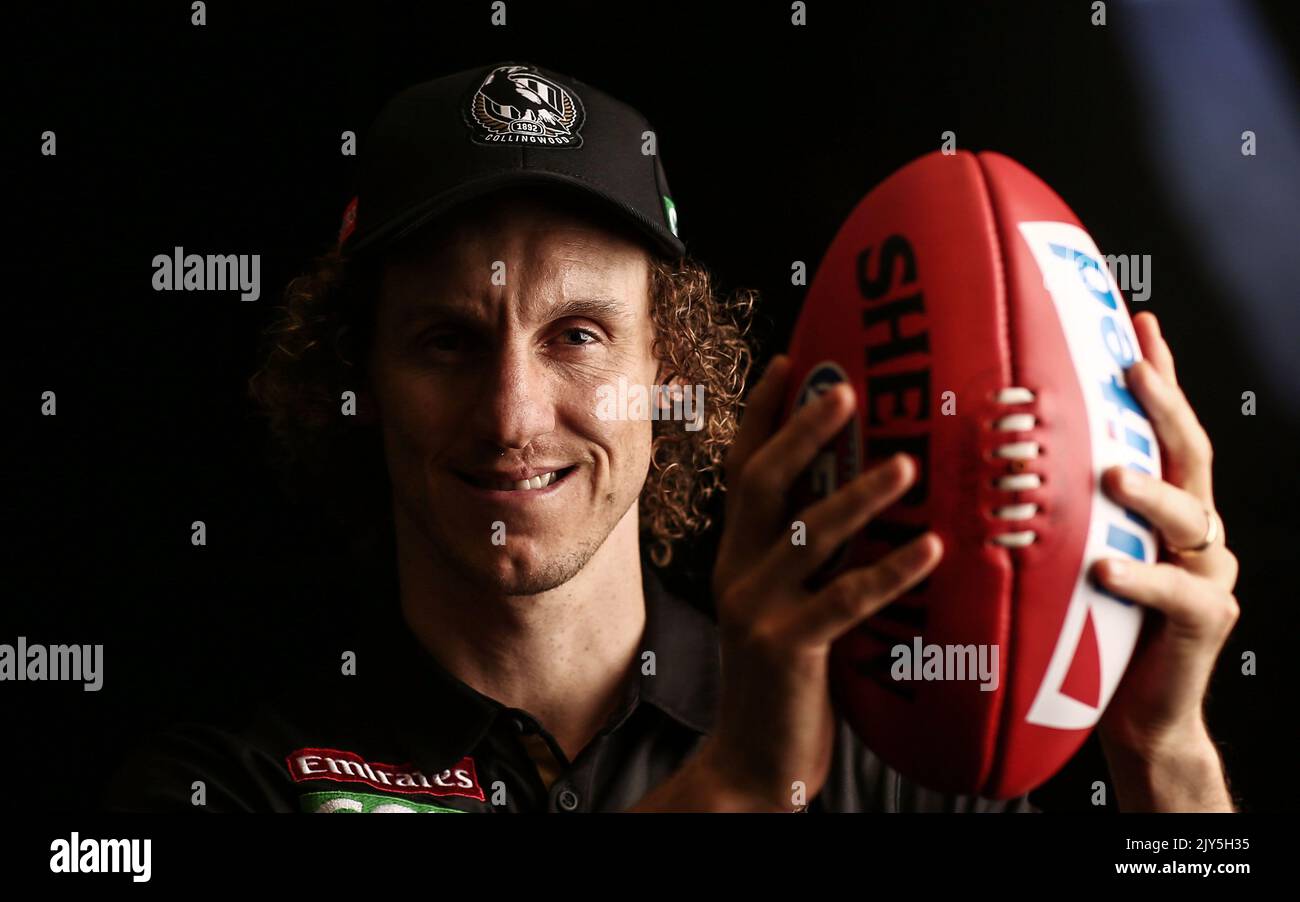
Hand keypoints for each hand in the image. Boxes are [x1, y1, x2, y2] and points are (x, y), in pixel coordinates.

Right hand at [698, 354, 941, 810]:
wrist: (754, 762)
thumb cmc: (786, 679)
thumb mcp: (786, 604)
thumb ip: (813, 556)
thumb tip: (866, 498)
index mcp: (737, 554)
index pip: (743, 469)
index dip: (763, 414)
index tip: (792, 361)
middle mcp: (737, 570)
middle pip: (761, 483)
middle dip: (802, 430)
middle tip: (846, 389)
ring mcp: (757, 609)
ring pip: (805, 536)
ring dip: (857, 495)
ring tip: (905, 463)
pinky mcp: (787, 648)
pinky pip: (845, 600)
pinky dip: (890, 570)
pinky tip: (930, 547)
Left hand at [1092, 312, 1238, 808]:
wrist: (1130, 712)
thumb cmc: (1089, 626)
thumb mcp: (1068, 553)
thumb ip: (1052, 506)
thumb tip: (979, 454)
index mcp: (1162, 505)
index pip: (1163, 428)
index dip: (1158, 373)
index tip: (1137, 320)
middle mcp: (1194, 529)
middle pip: (1189, 453)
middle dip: (1164, 405)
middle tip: (1131, 370)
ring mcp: (1207, 572)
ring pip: (1188, 516)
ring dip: (1149, 490)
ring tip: (1111, 473)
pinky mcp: (1205, 621)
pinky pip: (1175, 592)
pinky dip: (1140, 576)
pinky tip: (1104, 566)